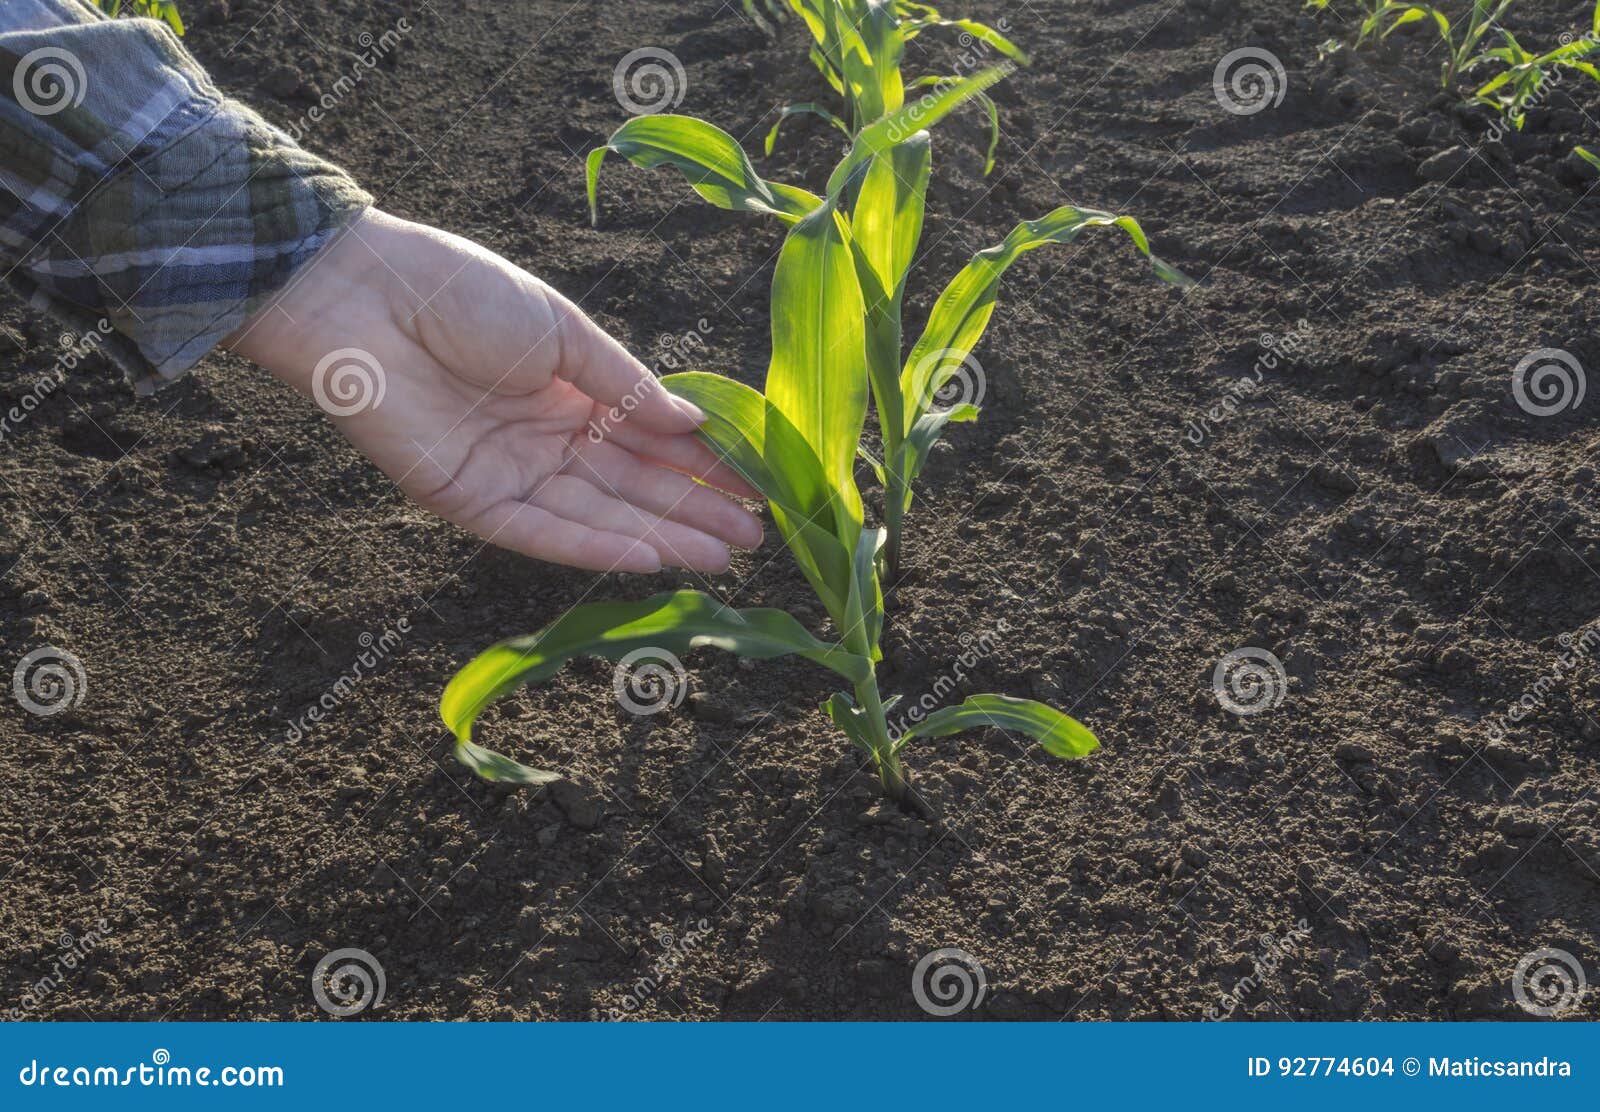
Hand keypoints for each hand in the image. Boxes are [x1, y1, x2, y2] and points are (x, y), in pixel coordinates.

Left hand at [225, 209, 761, 572]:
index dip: (705, 462)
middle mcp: (547, 439)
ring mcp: (510, 473)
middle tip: (759, 537)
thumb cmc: (462, 294)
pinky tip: (650, 557)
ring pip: (598, 516)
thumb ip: (626, 384)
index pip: (651, 437)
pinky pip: (541, 532)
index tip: (760, 485)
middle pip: (633, 485)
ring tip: (724, 556)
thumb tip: (695, 421)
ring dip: (661, 536)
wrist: (364, 295)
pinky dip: (594, 547)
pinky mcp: (468, 501)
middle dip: (696, 510)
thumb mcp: (563, 331)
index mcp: (572, 391)